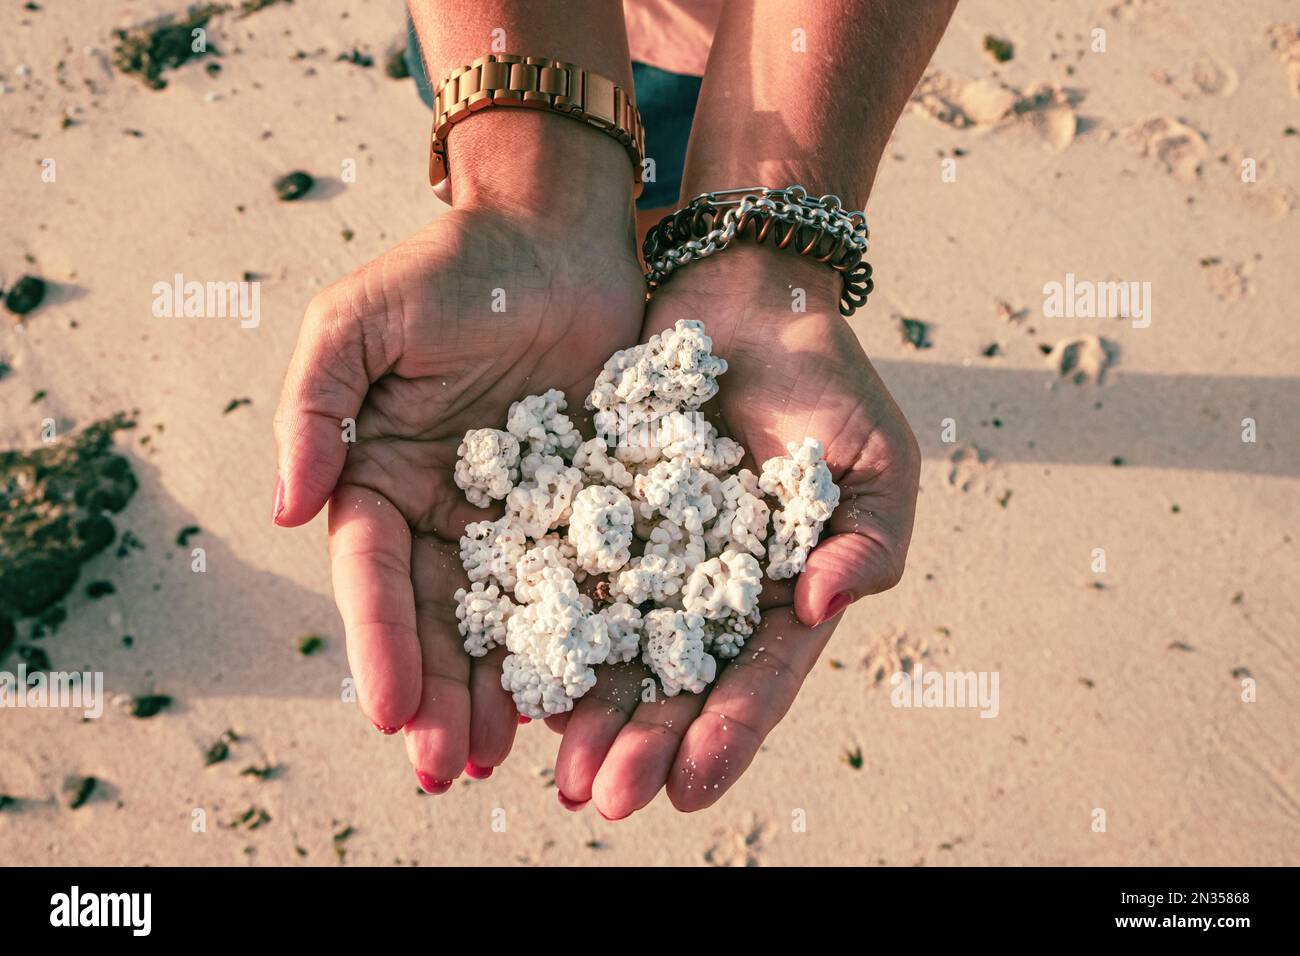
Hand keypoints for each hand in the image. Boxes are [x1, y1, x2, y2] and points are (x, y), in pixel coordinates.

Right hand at [273, 118, 643, 790]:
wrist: (558, 239)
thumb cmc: (449, 269)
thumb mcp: (359, 323)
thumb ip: (315, 408)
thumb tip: (284, 513)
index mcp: (381, 480)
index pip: (373, 575)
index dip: (379, 644)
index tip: (390, 712)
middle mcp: (445, 513)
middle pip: (437, 618)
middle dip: (439, 695)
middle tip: (448, 770)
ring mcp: (518, 518)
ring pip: (506, 620)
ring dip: (502, 691)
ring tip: (507, 759)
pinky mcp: (587, 510)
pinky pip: (583, 584)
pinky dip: (582, 641)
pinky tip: (586, 697)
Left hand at [548, 247, 920, 817]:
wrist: (744, 295)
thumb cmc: (825, 378)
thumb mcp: (876, 455)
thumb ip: (870, 537)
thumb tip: (821, 606)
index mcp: (779, 590)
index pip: (756, 675)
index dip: (727, 734)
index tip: (690, 790)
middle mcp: (707, 589)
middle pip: (675, 681)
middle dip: (643, 743)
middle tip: (605, 799)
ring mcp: (647, 557)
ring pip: (613, 646)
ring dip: (587, 710)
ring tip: (559, 771)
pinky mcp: (591, 515)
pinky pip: (564, 578)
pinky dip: (544, 628)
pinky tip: (517, 680)